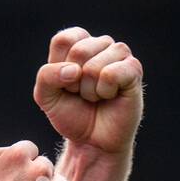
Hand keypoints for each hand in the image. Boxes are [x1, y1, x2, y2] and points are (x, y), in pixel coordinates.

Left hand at [34, 27, 143, 155]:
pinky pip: (112, 74)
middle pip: (78, 51)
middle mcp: (100, 44)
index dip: (59, 67)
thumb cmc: (71, 113)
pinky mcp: (133, 69)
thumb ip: (46, 76)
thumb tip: (75, 70)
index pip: (64, 40)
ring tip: (96, 96)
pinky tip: (110, 96)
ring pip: (94, 66)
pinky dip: (105, 91)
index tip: (66, 83)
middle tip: (82, 93)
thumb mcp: (45, 96)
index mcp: (78, 43)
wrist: (92, 140)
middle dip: (74, 82)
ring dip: (90, 89)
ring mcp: (119, 55)